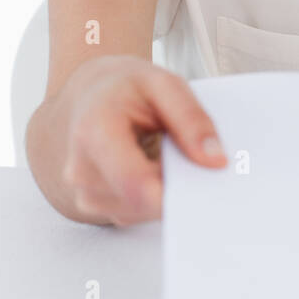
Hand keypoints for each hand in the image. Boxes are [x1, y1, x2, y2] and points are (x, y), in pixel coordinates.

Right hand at [53, 54, 227, 225]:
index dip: (175, 188)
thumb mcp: (165, 85)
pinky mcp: (96, 207)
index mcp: (95, 131)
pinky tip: (159, 168)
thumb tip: (216, 160)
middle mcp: (82, 170)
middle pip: (143, 201)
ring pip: (143, 211)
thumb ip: (191, 119)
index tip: (210, 175)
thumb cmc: (128, 89)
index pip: (135, 182)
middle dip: (178, 185)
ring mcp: (86, 193)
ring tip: (170, 154)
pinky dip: (155, 194)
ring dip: (166, 189)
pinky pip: (138, 213)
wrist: (93, 97)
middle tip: (200, 158)